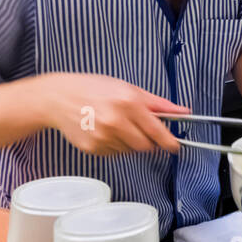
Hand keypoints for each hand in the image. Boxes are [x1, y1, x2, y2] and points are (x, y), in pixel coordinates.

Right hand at [36, 73, 187, 155]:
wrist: (58, 98)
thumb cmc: (93, 89)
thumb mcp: (128, 88)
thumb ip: (158, 103)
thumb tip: (183, 112)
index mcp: (128, 103)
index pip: (157, 131)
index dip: (169, 142)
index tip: (175, 147)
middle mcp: (116, 121)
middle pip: (146, 146)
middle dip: (148, 141)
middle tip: (139, 129)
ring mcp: (103, 137)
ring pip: (130, 151)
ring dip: (130, 142)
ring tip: (116, 125)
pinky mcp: (92, 148)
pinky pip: (114, 153)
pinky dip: (115, 145)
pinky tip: (104, 131)